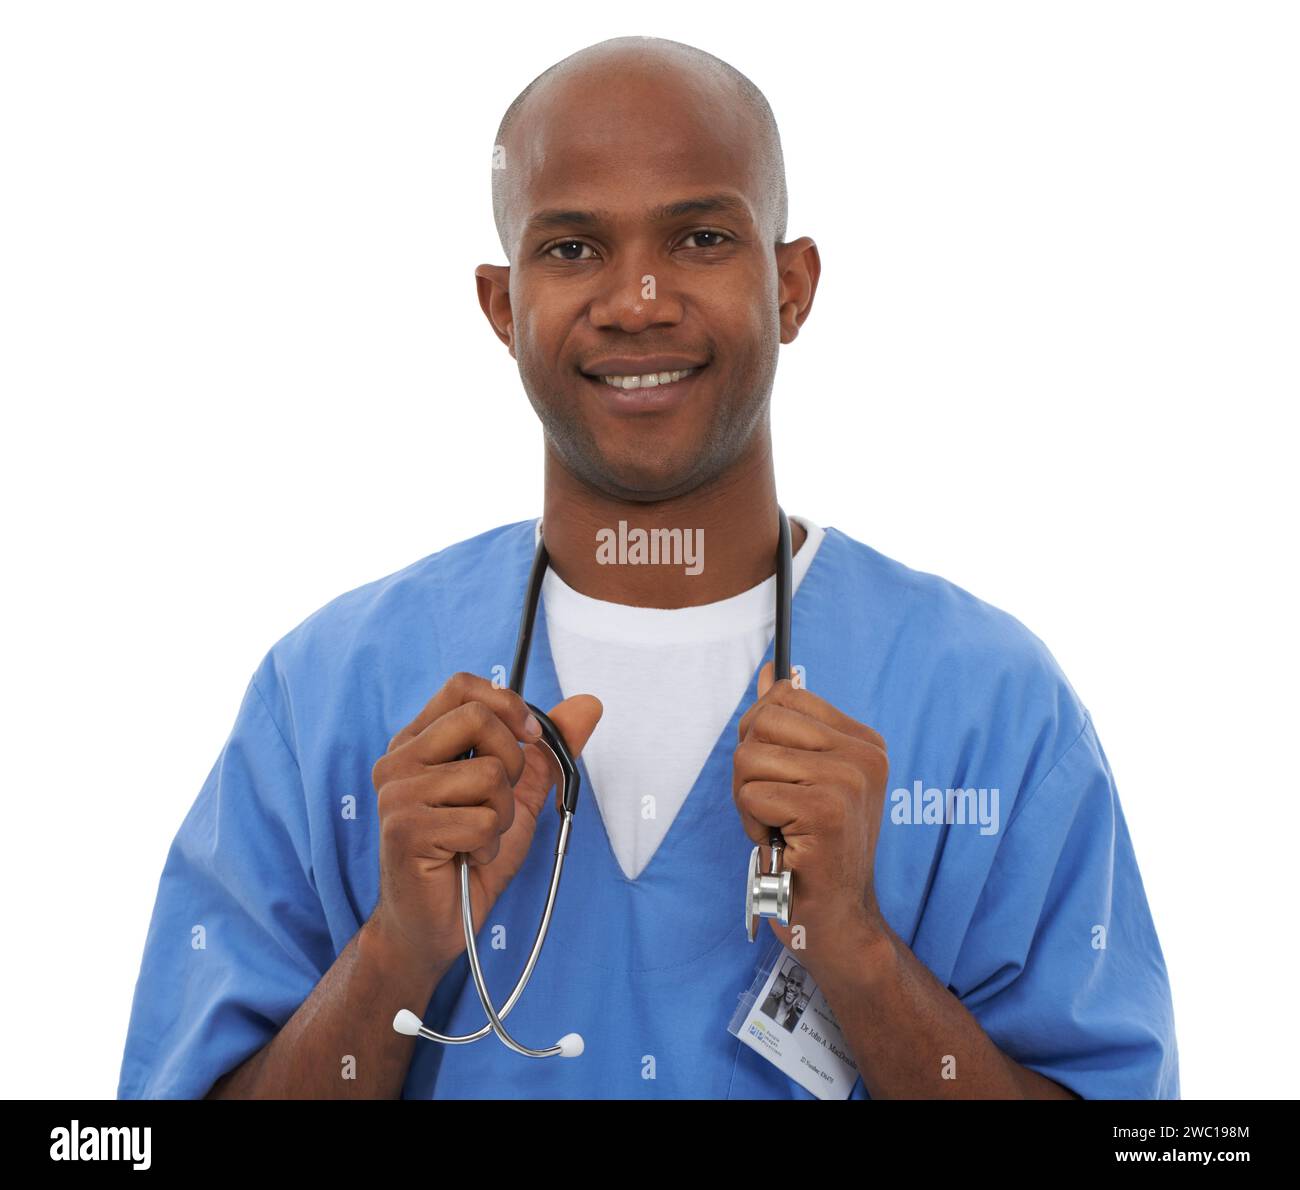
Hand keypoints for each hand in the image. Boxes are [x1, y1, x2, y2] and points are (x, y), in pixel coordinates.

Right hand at [368, 671, 601, 973]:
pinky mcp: (405, 830)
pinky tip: (469, 857)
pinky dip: (490, 844)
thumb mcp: (518, 794)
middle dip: (511, 762)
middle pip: (478, 718)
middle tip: (496, 801)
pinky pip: (483, 820)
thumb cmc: (471, 855)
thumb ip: (549, 750)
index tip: (529, 739)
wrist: (438, 924)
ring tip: (479, 837)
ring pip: (489, 774)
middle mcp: (399, 760)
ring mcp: (397, 794)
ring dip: (502, 814)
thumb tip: (589, 703)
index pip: (462, 686)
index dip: (508, 705)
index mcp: (418, 742)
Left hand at [733, 661, 888, 968]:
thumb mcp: (802, 777)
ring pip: (748, 758)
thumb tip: (770, 672)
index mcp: (863, 741)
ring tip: (779, 828)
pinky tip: (783, 845)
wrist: (837, 919)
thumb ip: (788, 722)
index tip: (782, 780)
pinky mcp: (827, 811)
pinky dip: (753, 824)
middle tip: (775, 810)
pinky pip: (752, 794)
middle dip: (748, 770)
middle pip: (760, 722)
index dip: (760, 739)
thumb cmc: (812, 849)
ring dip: (748, 801)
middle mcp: (863, 755)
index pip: (781, 699)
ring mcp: (849, 781)